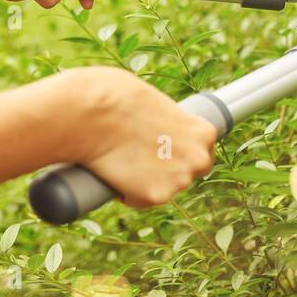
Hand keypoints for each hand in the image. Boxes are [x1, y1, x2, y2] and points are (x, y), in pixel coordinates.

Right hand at [62, 67, 217, 207]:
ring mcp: (178, 181)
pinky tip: (114, 172)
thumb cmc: (118, 97)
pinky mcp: (154, 197)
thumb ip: (166, 122)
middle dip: (170, 169)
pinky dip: (128, 192)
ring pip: (164, 188)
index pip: (203, 150)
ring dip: (148, 181)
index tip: (166, 148)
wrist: (93, 113)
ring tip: (122, 160)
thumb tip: (157, 133)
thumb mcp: (155, 102)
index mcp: (203, 132)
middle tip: (142, 157)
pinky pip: (140, 199)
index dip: (182, 150)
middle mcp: (198, 159)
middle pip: (190, 173)